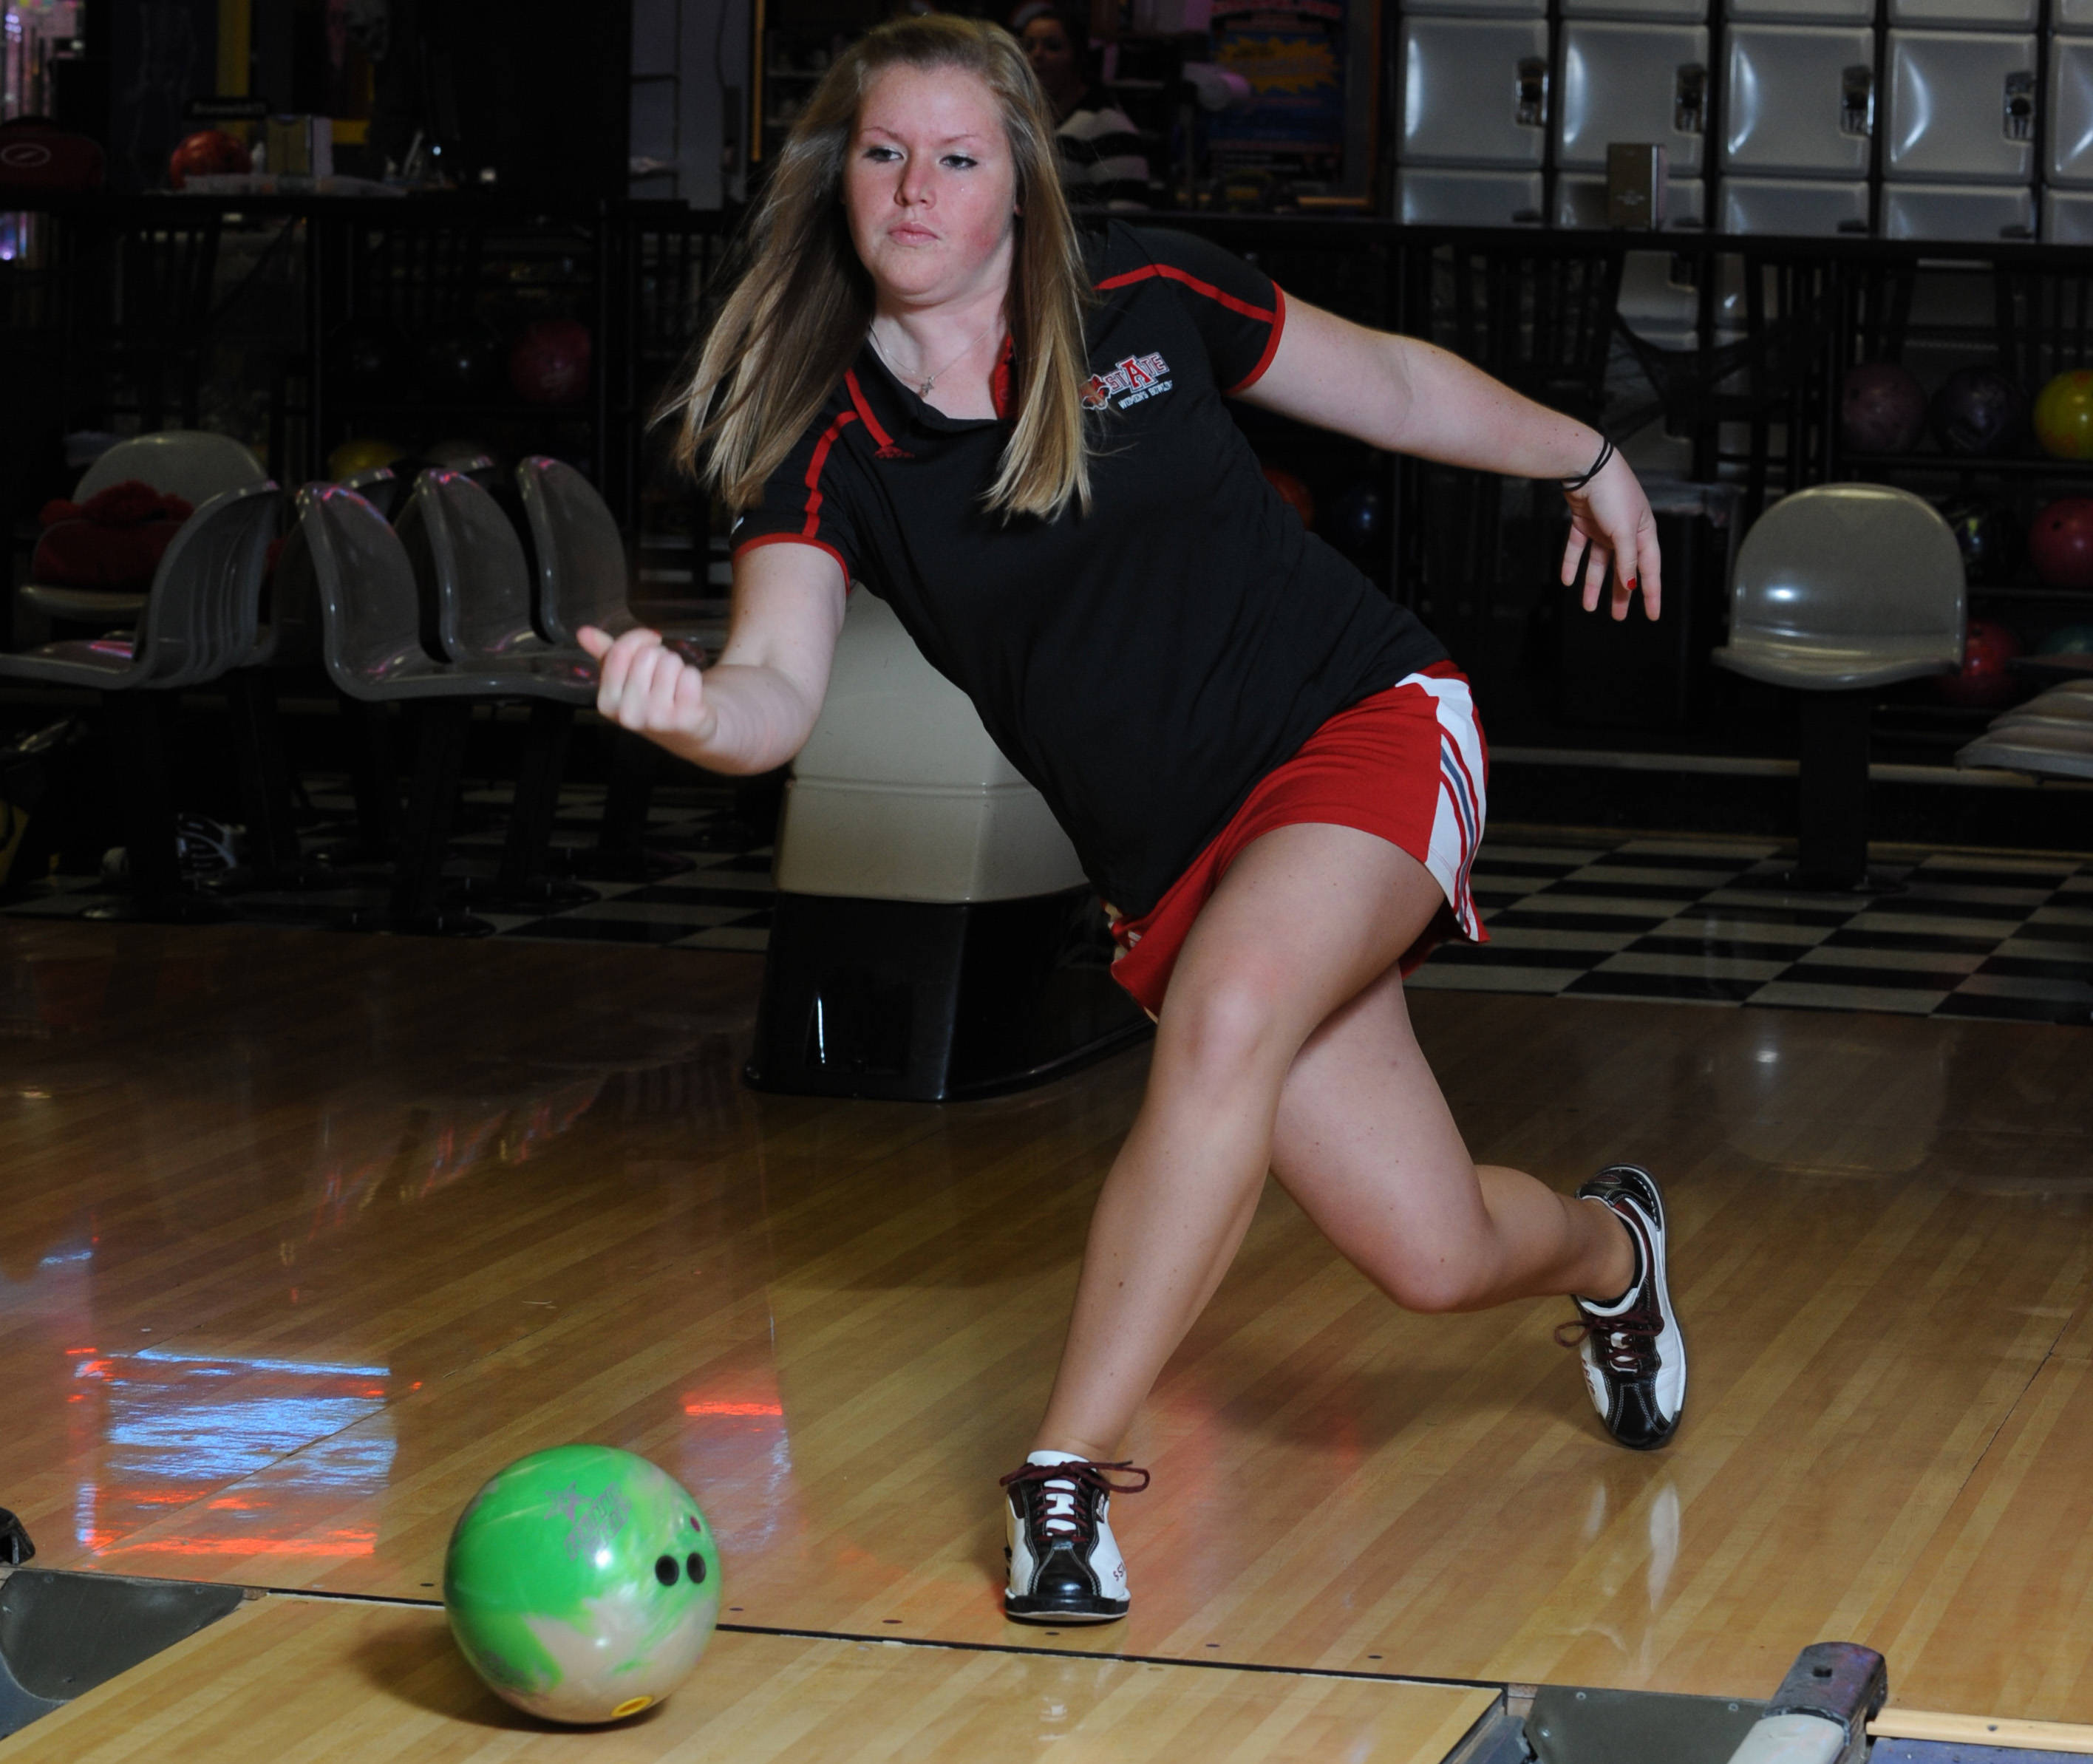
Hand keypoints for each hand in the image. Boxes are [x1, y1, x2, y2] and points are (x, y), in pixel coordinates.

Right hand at [577, 625, 717, 745]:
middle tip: (663, 675)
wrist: (689, 731)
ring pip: (670, 662)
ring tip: (675, 685)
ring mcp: (656, 718)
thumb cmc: (654, 698)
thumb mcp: (625, 678)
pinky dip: (692, 678)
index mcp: (606, 703)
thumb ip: (605, 654)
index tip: (652, 642)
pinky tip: (689, 695)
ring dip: (677, 666)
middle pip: (647, 654)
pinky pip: (690, 675)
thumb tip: (583, 632)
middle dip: (660, 655)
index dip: (640, 638)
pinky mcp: (684, 719)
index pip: (620, 650)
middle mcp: (627, 714)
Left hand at [1561, 451, 1661, 621]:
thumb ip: (1628, 559)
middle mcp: (1625, 531)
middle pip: (1623, 568)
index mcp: (1644, 531)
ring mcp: (1603, 527)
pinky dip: (1572, 564)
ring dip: (1593, 584)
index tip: (1652, 614)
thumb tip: (1631, 583)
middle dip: (1620, 593)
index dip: (1651, 593)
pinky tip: (1568, 581)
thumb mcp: (1624, 531)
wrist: (1586, 467)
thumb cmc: (1614, 492)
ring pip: (1599, 562)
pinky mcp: (1583, 522)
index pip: (1650, 568)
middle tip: (1617, 616)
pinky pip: (1578, 549)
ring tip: (1588, 606)